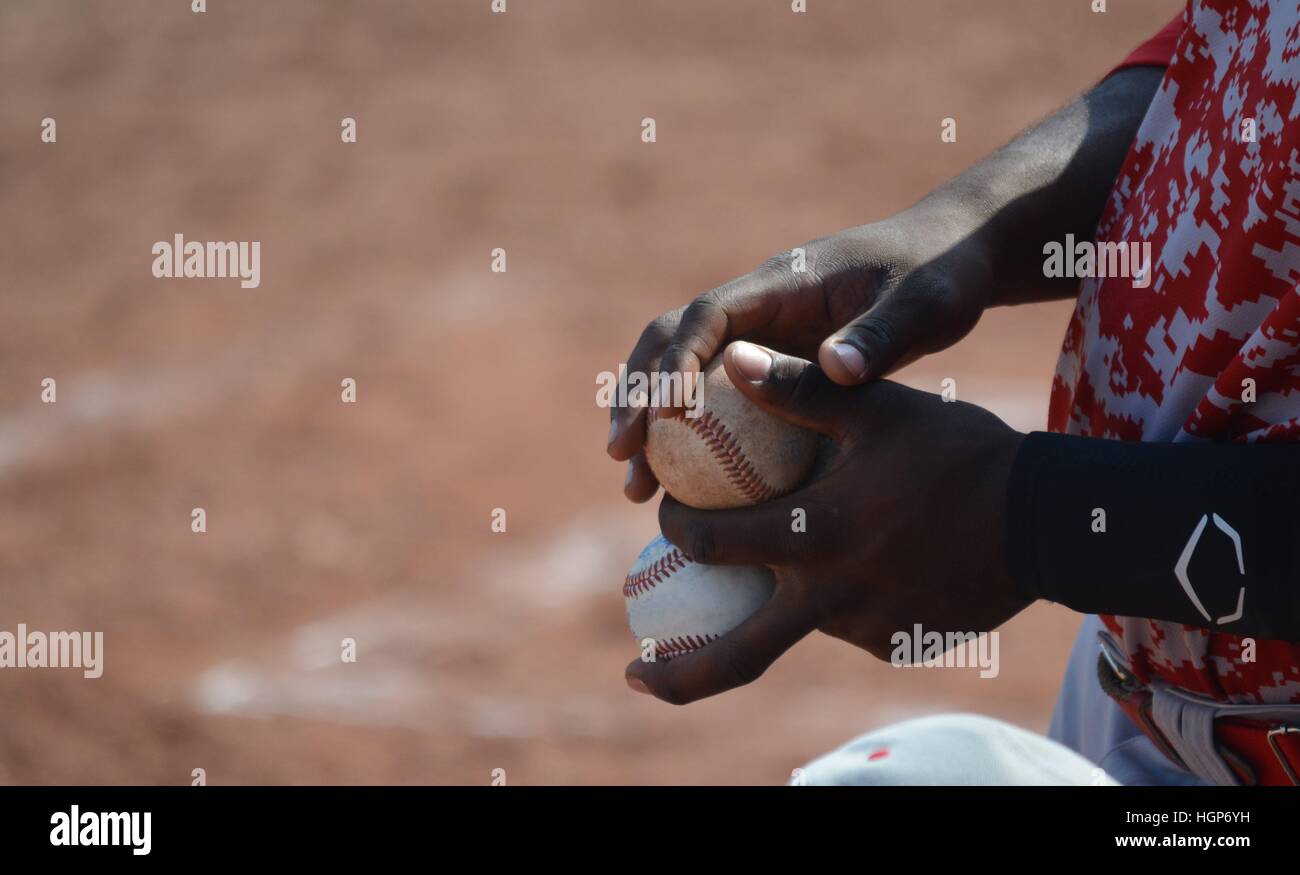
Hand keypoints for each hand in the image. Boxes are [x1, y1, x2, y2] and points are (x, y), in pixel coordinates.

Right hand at [607, 205, 996, 501]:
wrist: (953, 258)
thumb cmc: (942, 274)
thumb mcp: (925, 303)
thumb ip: (882, 334)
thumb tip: (836, 370)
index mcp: (783, 281)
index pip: (708, 314)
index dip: (676, 358)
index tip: (665, 411)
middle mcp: (759, 304)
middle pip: (671, 341)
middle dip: (637, 395)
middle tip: (623, 456)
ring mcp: (762, 333)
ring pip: (685, 375)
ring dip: (652, 426)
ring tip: (637, 491)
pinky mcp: (774, 361)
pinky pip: (721, 402)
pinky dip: (695, 443)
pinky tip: (690, 495)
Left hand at [624, 342, 1031, 704]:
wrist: (1048, 521)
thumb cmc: (959, 455)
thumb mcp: (877, 411)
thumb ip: (797, 391)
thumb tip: (727, 356)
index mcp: (811, 537)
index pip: (709, 543)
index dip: (675, 527)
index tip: (667, 514)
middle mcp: (827, 598)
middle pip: (732, 658)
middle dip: (671, 677)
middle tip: (633, 675)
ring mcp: (863, 630)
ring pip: (793, 628)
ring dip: (769, 609)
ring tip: (774, 571)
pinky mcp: (895, 643)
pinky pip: (844, 626)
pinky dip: (831, 604)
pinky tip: (855, 566)